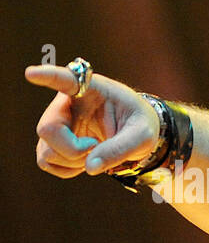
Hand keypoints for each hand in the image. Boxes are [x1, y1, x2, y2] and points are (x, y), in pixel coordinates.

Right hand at [25, 63, 159, 177]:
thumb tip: (90, 168)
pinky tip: (85, 159)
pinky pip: (46, 162)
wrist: (135, 131)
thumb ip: (120, 148)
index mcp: (90, 89)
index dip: (48, 76)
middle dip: (73, 149)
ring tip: (95, 150)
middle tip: (97, 145)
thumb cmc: (139, 123)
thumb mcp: (142, 134)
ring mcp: (56, 123)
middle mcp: (65, 104)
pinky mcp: (52, 142)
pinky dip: (67, 169)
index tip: (32, 73)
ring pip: (46, 151)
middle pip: (48, 129)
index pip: (65, 79)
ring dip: (72, 161)